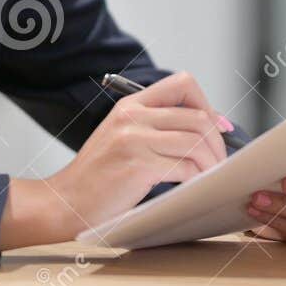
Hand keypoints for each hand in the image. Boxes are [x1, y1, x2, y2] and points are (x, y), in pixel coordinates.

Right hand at [42, 72, 233, 236]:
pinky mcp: (138, 165)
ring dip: (213, 163)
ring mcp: (134, 139)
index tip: (219, 128)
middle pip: (197, 117)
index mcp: (130, 105)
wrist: (64, 202)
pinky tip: (197, 187)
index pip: (183, 83)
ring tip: (213, 178)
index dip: (208, 104)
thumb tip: (206, 130)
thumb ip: (156, 129)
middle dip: (218, 142)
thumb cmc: (98, 178)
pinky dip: (199, 178)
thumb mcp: (123, 139)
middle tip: (221, 162)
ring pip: (196, 141)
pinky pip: (186, 167)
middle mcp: (132, 116)